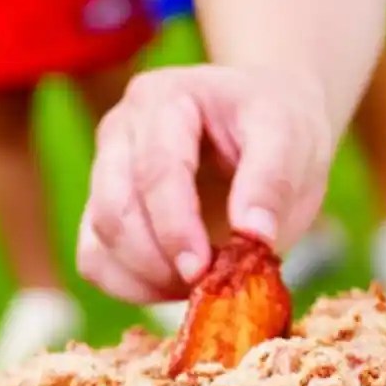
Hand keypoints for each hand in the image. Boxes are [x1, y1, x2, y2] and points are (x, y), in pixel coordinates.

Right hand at [76, 65, 333, 302]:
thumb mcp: (292, 140)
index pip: (155, 171)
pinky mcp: (99, 209)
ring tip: (194, 284)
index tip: (203, 271)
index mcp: (163, 98)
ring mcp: (103, 171)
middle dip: (156, 259)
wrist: (263, 129)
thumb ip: (272, 183)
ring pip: (98, 238)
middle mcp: (119, 130)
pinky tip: (171, 286)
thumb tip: (253, 238)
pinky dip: (127, 285)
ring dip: (143, 276)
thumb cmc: (276, 128)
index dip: (175, 227)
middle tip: (204, 283)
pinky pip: (92, 259)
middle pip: (114, 209)